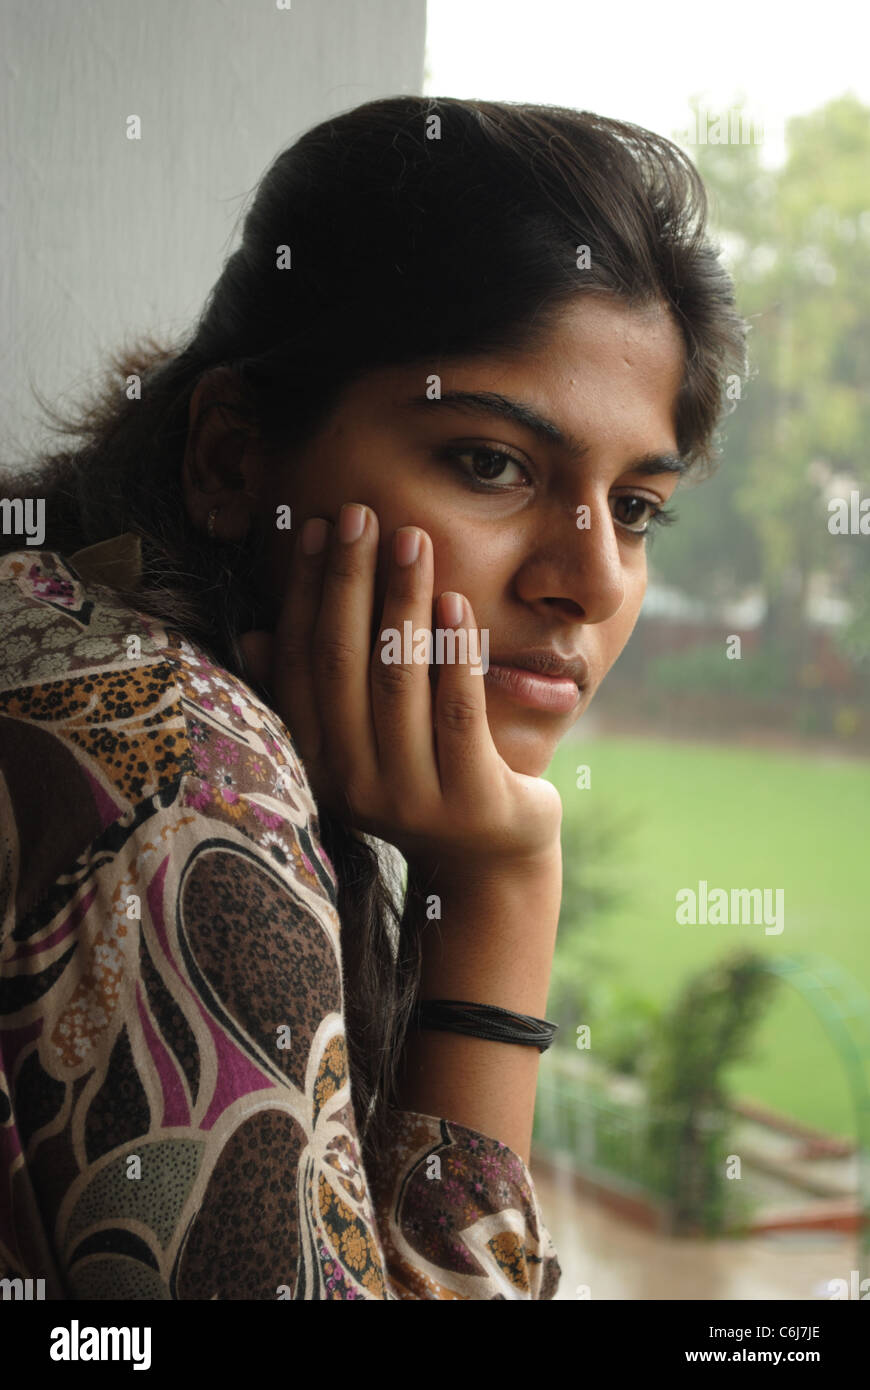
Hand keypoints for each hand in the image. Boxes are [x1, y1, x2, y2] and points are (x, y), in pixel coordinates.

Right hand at [239, 504, 562, 877]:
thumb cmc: (419, 779)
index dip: (308, 590)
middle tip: (363, 514)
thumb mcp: (356, 744)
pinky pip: (457, 709)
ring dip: (404, 601)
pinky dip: (454, 651)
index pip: (301, 660)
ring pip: (398, 679)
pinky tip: (455, 599)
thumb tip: (256, 636)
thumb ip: (314, 695)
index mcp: (315, 760)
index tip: (319, 528)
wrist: (487, 859)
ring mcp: (410, 795)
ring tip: (412, 540)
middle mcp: (351, 780)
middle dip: (351, 580)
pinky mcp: (469, 798)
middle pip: (343, 661)